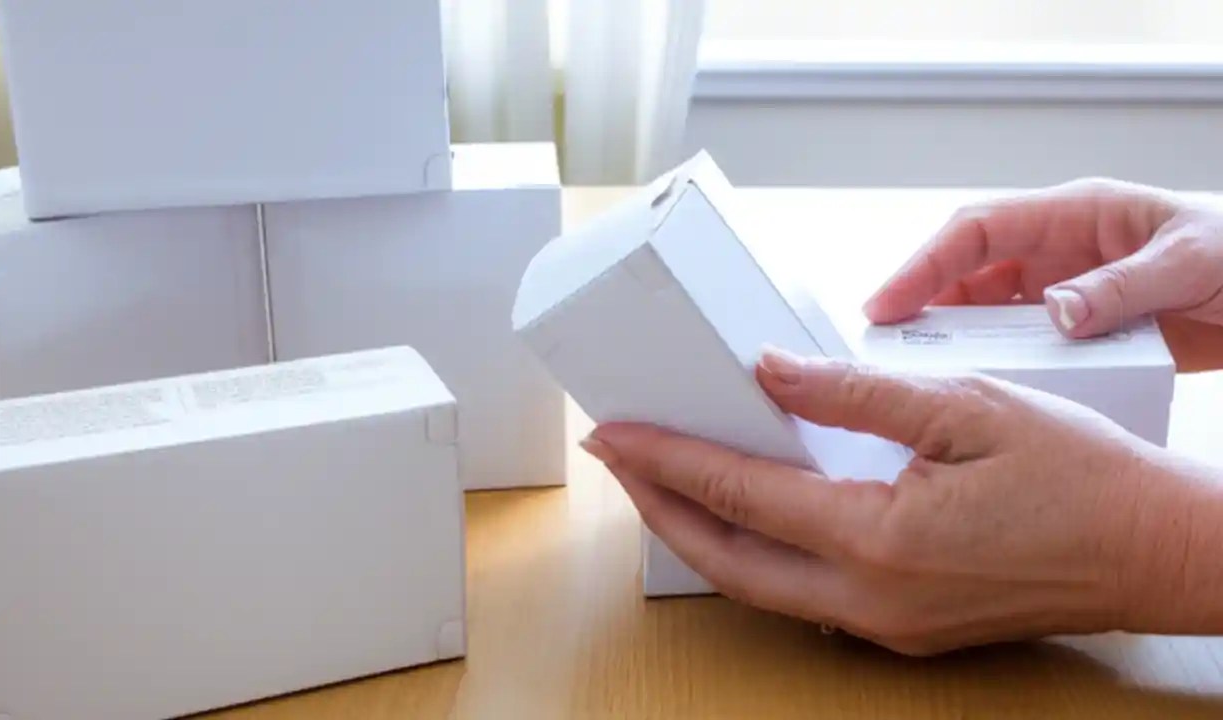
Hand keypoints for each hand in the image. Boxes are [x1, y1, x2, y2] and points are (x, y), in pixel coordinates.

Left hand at [580, 350, 1222, 655]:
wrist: (1161, 554)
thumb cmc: (1085, 478)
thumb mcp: (969, 409)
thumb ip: (856, 393)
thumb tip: (773, 373)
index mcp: (880, 541)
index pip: (739, 493)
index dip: (666, 459)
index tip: (617, 433)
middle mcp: (871, 601)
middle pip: (727, 560)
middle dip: (660, 508)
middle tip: (618, 461)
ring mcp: (887, 626)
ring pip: (761, 587)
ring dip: (704, 534)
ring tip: (663, 482)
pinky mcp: (905, 628)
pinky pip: (805, 595)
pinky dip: (759, 553)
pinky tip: (748, 514)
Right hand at [863, 179, 1222, 371]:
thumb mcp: (1188, 263)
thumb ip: (1121, 286)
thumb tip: (1055, 311)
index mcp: (1075, 215)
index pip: (978, 231)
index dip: (924, 264)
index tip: (887, 304)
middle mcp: (1060, 249)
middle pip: (967, 272)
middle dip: (922, 305)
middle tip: (885, 347)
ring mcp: (1066, 289)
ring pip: (987, 310)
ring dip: (956, 338)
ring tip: (922, 373)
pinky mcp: (1080, 327)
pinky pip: (1023, 343)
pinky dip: (1000, 363)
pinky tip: (986, 390)